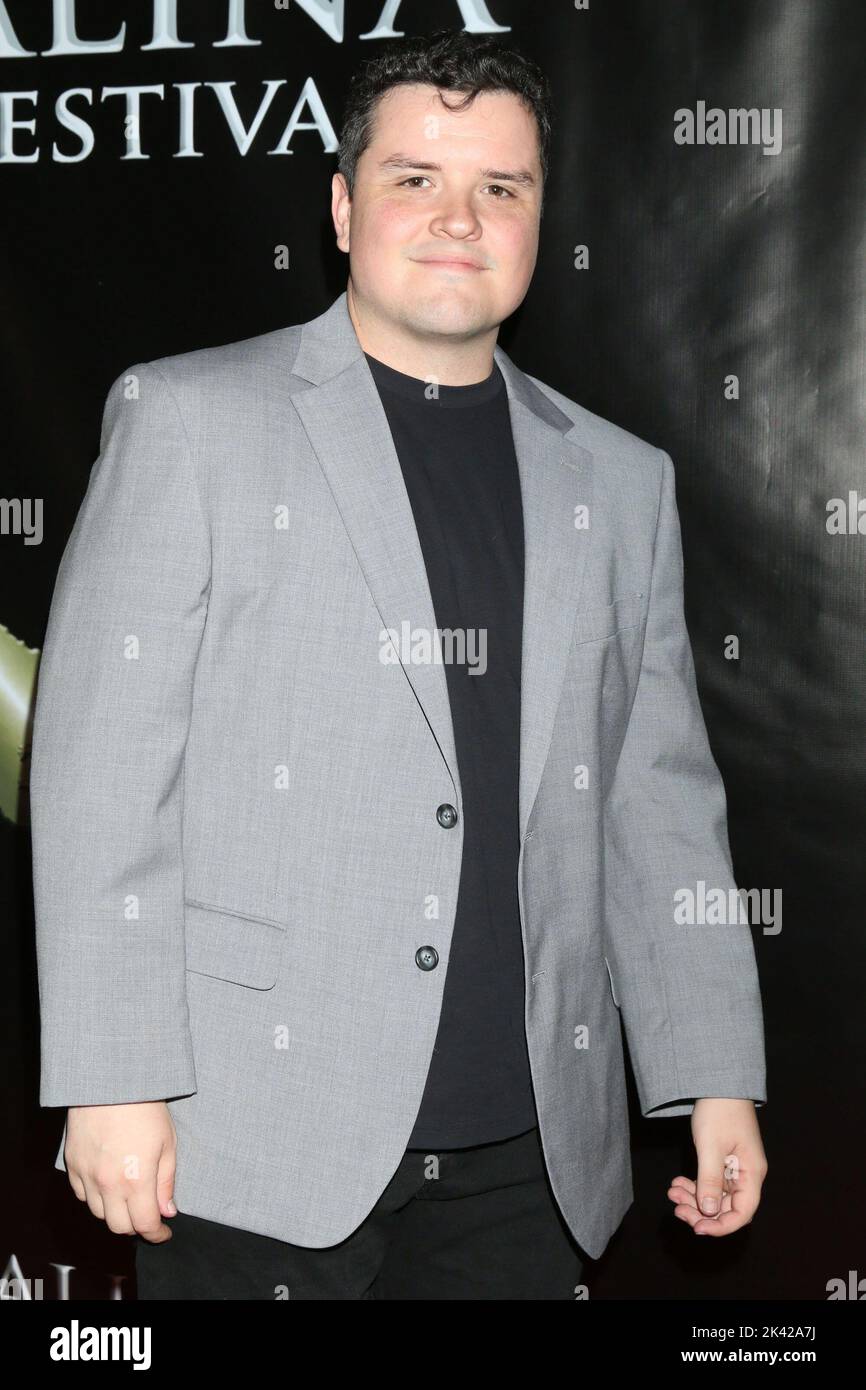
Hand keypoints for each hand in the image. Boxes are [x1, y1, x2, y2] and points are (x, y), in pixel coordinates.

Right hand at [64, 1101, 177, 1242]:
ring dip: (115, 1212)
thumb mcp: (167, 1143)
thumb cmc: (144, 1107)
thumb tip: (167, 1211)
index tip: (163, 1232)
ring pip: (98, 1213)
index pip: (145, 1225)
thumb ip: (166, 1182)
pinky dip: (95, 1197)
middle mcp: (108, 1183)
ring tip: (128, 1196)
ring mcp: (86, 1175)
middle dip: (136, 1225)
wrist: (110, 1081)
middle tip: (147, 1214)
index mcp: (137, 1179)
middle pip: (119, 1226)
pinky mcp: (72, 1164)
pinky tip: (107, 1183)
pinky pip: (81, 1194)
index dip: (156, 1234)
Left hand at [667, 1097, 766, 1235]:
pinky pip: (711, 1183)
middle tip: (677, 1208)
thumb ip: (710, 1180)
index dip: (721, 1226)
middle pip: (727, 1208)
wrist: (718, 1082)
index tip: (698, 1228)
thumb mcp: (711, 1146)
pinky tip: (678, 1182)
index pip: (742, 1213)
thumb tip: (708, 1212)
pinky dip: (695, 1186)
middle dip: (702, 1212)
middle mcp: (747, 1174)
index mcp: (751, 1173)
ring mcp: (735, 1168)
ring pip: (716, 1196)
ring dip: (695, 1199)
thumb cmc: (719, 1109)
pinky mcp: (724, 1160)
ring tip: (672, 1191)